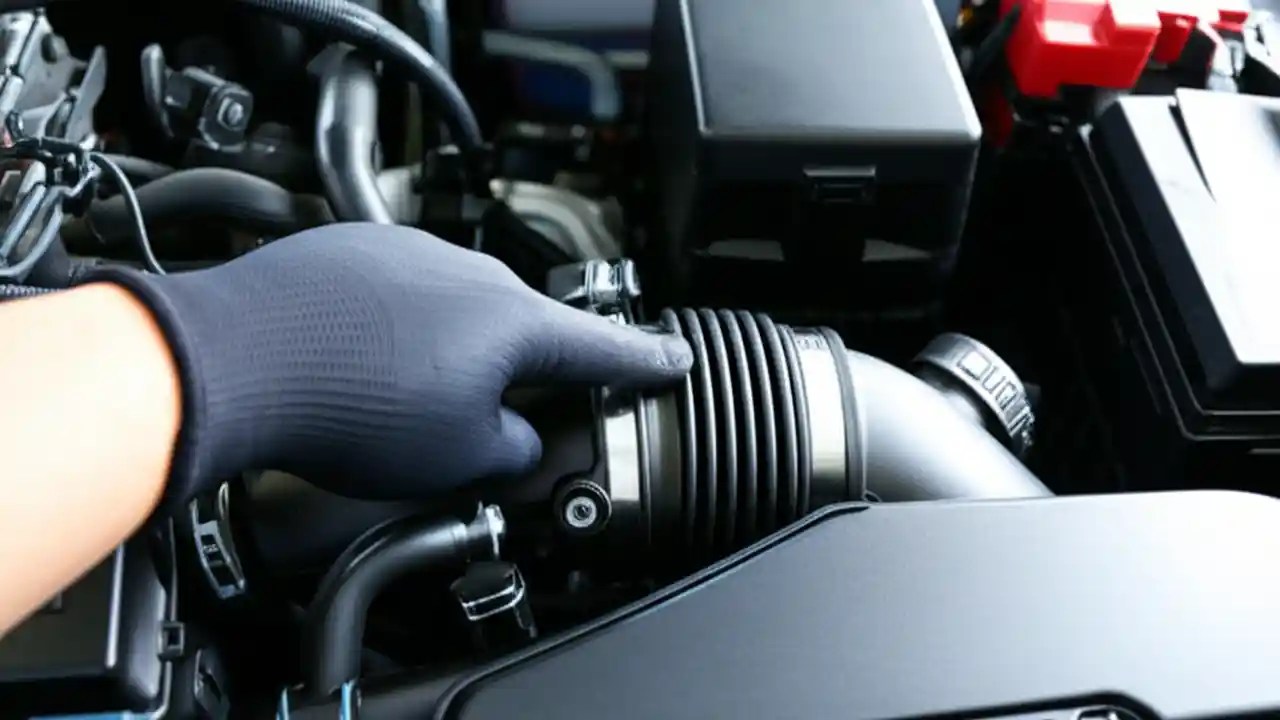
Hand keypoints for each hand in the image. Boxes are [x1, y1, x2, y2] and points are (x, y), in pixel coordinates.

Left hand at [92, 223, 691, 503]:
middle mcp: (471, 273)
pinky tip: (363, 373)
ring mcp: (411, 254)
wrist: (238, 357)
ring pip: (456, 315)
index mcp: (514, 322)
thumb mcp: (456, 457)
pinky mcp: (355, 253)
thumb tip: (516, 441)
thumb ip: (511, 448)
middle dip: (518, 375)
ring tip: (400, 408)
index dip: (646, 361)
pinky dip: (394, 337)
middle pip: (521, 332)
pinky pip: (399, 299)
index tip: (673, 359)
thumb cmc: (348, 404)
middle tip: (497, 419)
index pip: (603, 347)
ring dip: (446, 358)